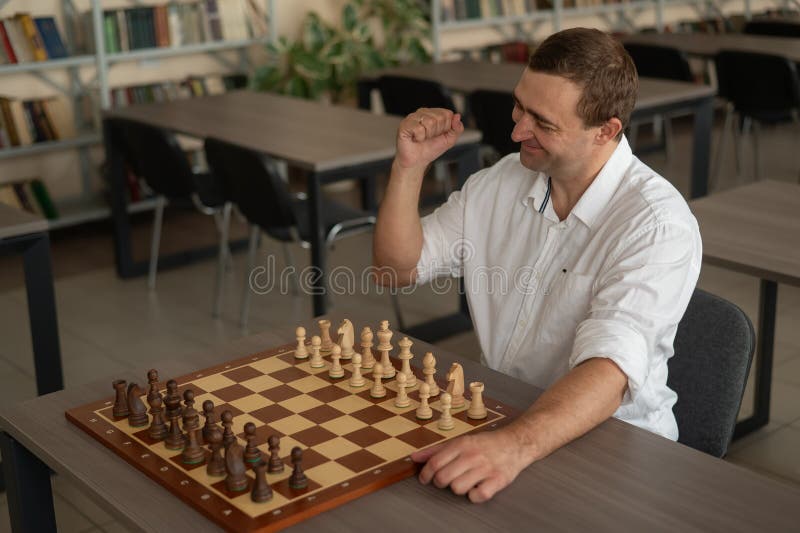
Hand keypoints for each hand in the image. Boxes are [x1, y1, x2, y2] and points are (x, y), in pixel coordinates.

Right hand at [395, 108, 463, 169]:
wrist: (417, 162)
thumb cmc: (430, 149)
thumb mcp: (449, 140)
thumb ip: (457, 129)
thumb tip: (457, 116)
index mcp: (434, 113)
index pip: (448, 114)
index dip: (446, 128)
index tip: (438, 135)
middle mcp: (423, 112)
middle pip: (439, 118)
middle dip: (436, 132)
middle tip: (429, 138)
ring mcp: (413, 117)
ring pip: (430, 122)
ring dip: (428, 135)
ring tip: (422, 138)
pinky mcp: (405, 124)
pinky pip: (419, 128)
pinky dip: (419, 138)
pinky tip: (415, 139)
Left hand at [410, 429, 529, 502]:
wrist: (515, 443)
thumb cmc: (486, 444)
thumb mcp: (461, 441)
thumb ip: (437, 450)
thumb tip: (414, 457)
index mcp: (462, 445)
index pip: (435, 463)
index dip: (425, 474)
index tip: (424, 478)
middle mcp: (472, 456)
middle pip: (443, 478)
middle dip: (440, 482)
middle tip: (444, 480)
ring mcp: (485, 468)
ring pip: (457, 488)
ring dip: (458, 488)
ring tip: (464, 481)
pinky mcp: (498, 480)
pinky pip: (477, 496)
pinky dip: (475, 495)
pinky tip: (476, 487)